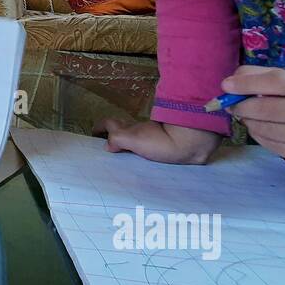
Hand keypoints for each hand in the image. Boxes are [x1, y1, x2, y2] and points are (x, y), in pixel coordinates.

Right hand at [94, 118, 221, 164]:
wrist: (191, 144)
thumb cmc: (161, 141)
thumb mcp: (134, 140)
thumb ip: (117, 139)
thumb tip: (108, 144)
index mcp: (129, 130)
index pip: (109, 123)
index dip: (99, 126)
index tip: (93, 133)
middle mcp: (139, 131)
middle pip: (121, 129)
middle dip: (112, 135)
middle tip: (106, 146)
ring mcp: (151, 138)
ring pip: (135, 137)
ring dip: (127, 143)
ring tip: (122, 157)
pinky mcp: (164, 146)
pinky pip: (147, 146)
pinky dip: (141, 150)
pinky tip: (142, 161)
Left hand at [220, 65, 284, 167]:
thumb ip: (268, 76)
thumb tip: (232, 81)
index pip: (278, 82)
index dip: (248, 83)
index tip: (226, 85)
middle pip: (270, 109)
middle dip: (244, 106)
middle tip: (233, 104)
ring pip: (269, 130)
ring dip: (250, 122)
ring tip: (249, 116)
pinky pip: (275, 146)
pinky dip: (260, 136)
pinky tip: (262, 129)